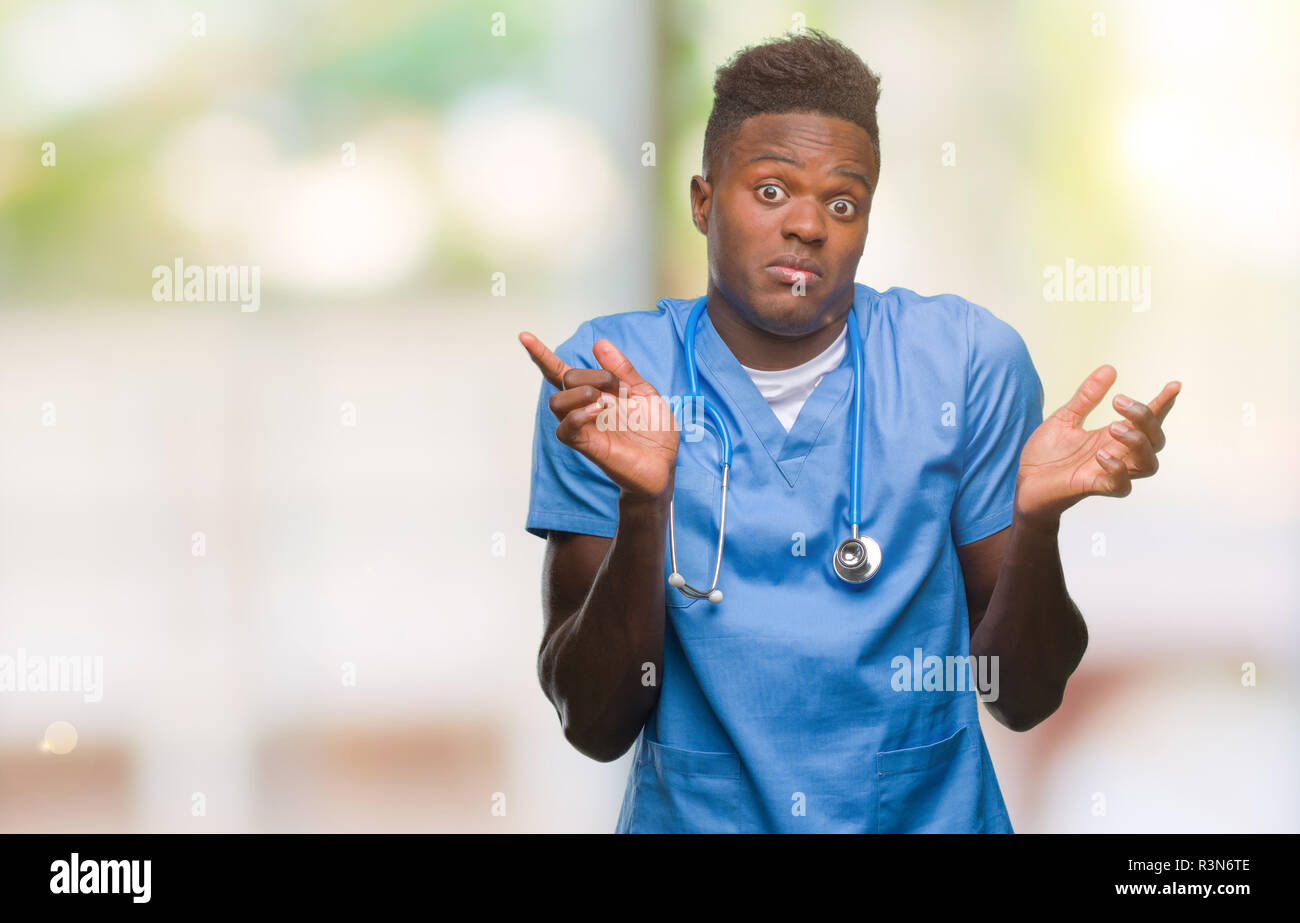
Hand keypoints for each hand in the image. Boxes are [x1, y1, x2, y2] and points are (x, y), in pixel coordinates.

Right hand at [519, 331, 679, 500]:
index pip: (562, 372)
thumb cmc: (655, 433)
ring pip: (555, 402)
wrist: (664, 465)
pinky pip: (565, 429)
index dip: (542, 355)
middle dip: (591, 374)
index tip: (525, 336)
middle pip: (564, 378)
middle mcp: (585, 409)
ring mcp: (584, 427)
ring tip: (603, 402)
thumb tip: (599, 344)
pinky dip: (577, 415)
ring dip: (579, 393)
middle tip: (618, 389)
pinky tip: (598, 411)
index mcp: (596, 394)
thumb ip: (623, 370)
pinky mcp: (587, 446)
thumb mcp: (644, 392)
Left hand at [1014, 365, 1180, 524]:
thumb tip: (1109, 369)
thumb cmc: (1046, 455)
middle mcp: (1117, 455)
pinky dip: (1117, 469)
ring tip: (1114, 427)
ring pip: (1149, 464)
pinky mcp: (1094, 487)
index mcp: (1112, 437)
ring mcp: (1108, 472)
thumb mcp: (1065, 418)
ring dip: (1137, 442)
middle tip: (1119, 401)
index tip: (1174, 385)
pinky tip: (1101, 454)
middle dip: (1146, 417)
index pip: (1147, 421)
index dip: (1163, 404)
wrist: (1025, 482)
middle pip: (1155, 439)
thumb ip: (1087, 397)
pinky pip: (1121, 486)